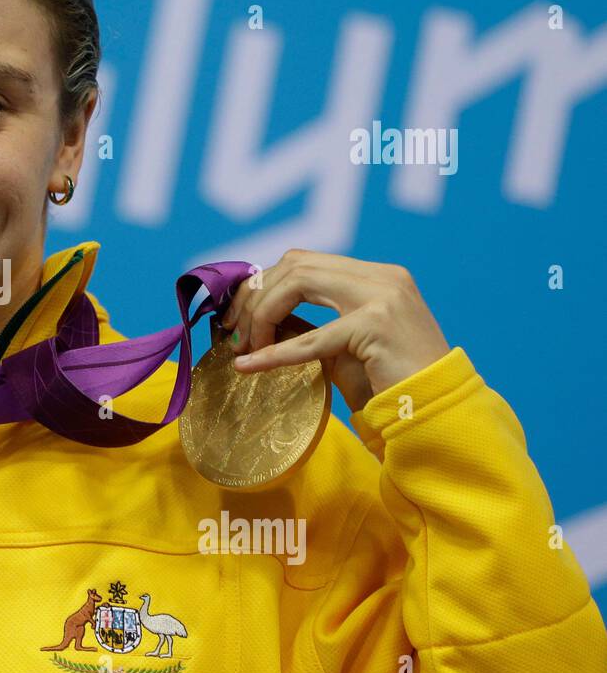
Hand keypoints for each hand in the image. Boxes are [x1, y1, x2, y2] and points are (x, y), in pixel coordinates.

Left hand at [219, 249, 450, 412]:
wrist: (439, 410)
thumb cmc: (390, 384)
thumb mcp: (345, 346)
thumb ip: (311, 324)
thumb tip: (256, 321)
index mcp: (376, 275)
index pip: (304, 262)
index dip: (264, 285)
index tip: (238, 316)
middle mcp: (382, 276)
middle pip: (296, 264)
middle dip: (255, 295)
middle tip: (232, 332)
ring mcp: (382, 296)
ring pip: (298, 284)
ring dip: (262, 316)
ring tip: (244, 347)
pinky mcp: (377, 326)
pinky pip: (312, 338)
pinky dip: (274, 352)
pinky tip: (249, 365)